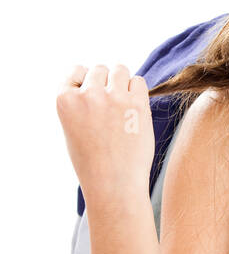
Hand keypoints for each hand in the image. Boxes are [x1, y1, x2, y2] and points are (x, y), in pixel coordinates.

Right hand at [56, 63, 154, 205]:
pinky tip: (134, 111)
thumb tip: (98, 78)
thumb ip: (79, 102)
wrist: (113, 183)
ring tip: (122, 108)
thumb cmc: (93, 160)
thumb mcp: (72, 128)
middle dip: (105, 83)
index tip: (92, 100)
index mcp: (65, 100)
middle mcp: (87, 95)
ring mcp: (113, 97)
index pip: (76, 71)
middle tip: (109, 109)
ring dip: (121, 83)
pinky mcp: (137, 104)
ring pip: (120, 70)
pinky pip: (138, 81)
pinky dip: (137, 91)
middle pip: (99, 69)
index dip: (86, 82)